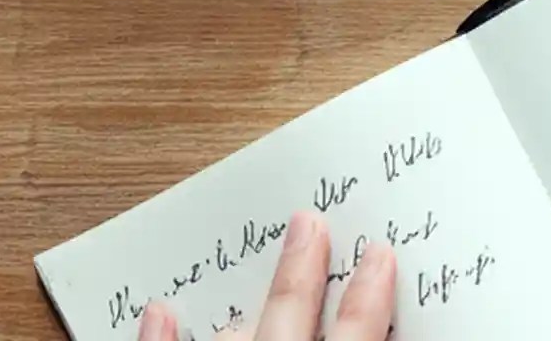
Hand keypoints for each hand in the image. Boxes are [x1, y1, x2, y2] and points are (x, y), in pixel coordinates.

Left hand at [137, 211, 395, 340]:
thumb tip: (392, 332)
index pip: (356, 337)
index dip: (369, 297)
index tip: (379, 255)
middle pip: (288, 318)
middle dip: (301, 270)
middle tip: (310, 221)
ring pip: (232, 337)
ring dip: (242, 303)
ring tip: (251, 265)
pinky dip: (159, 339)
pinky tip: (158, 311)